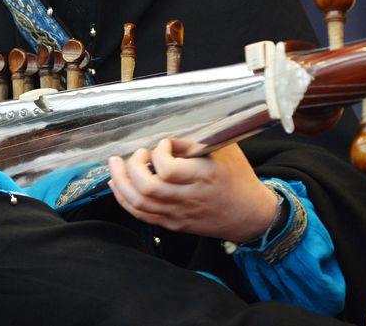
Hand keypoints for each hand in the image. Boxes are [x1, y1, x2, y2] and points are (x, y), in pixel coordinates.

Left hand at [107, 138, 277, 243]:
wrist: (249, 215)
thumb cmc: (237, 177)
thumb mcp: (224, 150)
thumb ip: (193, 144)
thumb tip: (165, 142)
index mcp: (203, 177)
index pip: (168, 169)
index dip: (159, 152)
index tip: (163, 145)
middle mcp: (189, 198)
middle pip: (147, 188)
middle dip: (131, 167)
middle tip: (137, 153)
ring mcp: (179, 214)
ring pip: (139, 204)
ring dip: (121, 183)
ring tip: (115, 166)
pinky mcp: (173, 224)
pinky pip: (142, 216)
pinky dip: (124, 200)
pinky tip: (118, 185)